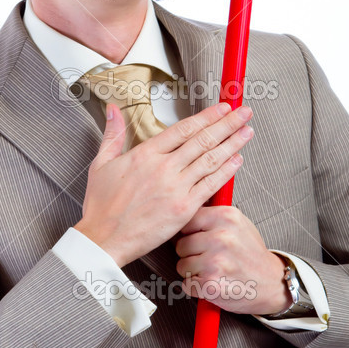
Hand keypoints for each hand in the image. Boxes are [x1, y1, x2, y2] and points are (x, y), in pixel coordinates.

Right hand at [74, 101, 253, 267]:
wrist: (103, 239)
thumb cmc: (102, 206)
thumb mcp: (101, 163)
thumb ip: (113, 134)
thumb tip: (112, 109)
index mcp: (145, 154)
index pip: (184, 128)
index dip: (206, 116)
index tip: (221, 108)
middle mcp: (163, 167)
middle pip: (202, 139)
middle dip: (227, 123)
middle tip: (243, 112)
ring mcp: (175, 188)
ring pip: (210, 159)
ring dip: (232, 143)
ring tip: (247, 131)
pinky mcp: (184, 208)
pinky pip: (210, 185)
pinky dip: (226, 171)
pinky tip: (238, 160)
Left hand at [172, 205, 290, 314]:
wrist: (272, 283)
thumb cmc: (251, 254)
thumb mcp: (238, 223)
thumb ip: (212, 216)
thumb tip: (184, 212)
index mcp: (227, 217)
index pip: (187, 220)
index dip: (189, 233)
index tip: (199, 239)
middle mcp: (222, 237)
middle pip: (181, 244)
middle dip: (190, 254)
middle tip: (210, 258)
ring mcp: (216, 261)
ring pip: (182, 265)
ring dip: (193, 272)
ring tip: (213, 270)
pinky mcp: (211, 284)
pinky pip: (187, 284)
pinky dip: (196, 287)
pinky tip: (213, 282)